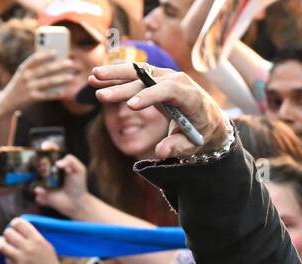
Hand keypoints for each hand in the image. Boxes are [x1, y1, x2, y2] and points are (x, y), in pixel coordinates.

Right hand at [0, 49, 79, 112]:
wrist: (8, 101)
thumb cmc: (21, 84)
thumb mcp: (24, 74)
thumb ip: (36, 68)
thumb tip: (55, 64)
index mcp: (23, 68)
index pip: (35, 58)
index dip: (46, 55)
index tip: (57, 52)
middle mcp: (26, 77)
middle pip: (45, 69)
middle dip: (60, 66)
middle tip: (71, 63)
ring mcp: (29, 87)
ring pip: (48, 82)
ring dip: (61, 79)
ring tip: (72, 77)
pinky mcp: (32, 98)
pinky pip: (46, 95)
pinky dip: (55, 94)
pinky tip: (64, 92)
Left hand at [0, 217, 67, 263]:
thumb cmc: (49, 262)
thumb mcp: (45, 245)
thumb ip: (33, 235)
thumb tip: (17, 226)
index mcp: (37, 240)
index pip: (18, 223)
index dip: (14, 223)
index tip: (14, 227)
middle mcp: (28, 248)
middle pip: (8, 232)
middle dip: (8, 233)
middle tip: (10, 237)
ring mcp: (21, 258)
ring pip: (2, 245)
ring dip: (1, 243)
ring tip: (3, 243)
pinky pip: (6, 258)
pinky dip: (7, 257)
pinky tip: (12, 257)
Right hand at [32, 153, 88, 217]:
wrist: (76, 202)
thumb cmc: (78, 184)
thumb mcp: (80, 170)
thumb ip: (72, 161)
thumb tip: (58, 163)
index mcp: (56, 161)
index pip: (50, 150)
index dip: (46, 146)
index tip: (44, 147)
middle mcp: (47, 169)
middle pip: (37, 159)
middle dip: (36, 160)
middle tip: (42, 166)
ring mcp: (42, 179)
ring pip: (31, 173)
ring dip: (32, 174)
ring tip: (41, 180)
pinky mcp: (40, 191)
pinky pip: (34, 189)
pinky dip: (37, 189)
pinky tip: (41, 191)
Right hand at [91, 62, 228, 159]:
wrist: (208, 118)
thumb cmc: (200, 133)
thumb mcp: (193, 144)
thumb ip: (177, 146)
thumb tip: (161, 152)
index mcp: (190, 96)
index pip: (169, 91)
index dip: (150, 97)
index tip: (131, 106)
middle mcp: (177, 80)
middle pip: (148, 80)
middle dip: (123, 88)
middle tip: (101, 96)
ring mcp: (165, 76)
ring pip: (137, 72)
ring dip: (114, 75)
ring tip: (93, 77)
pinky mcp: (155, 77)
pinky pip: (134, 74)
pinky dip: (116, 76)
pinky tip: (97, 77)